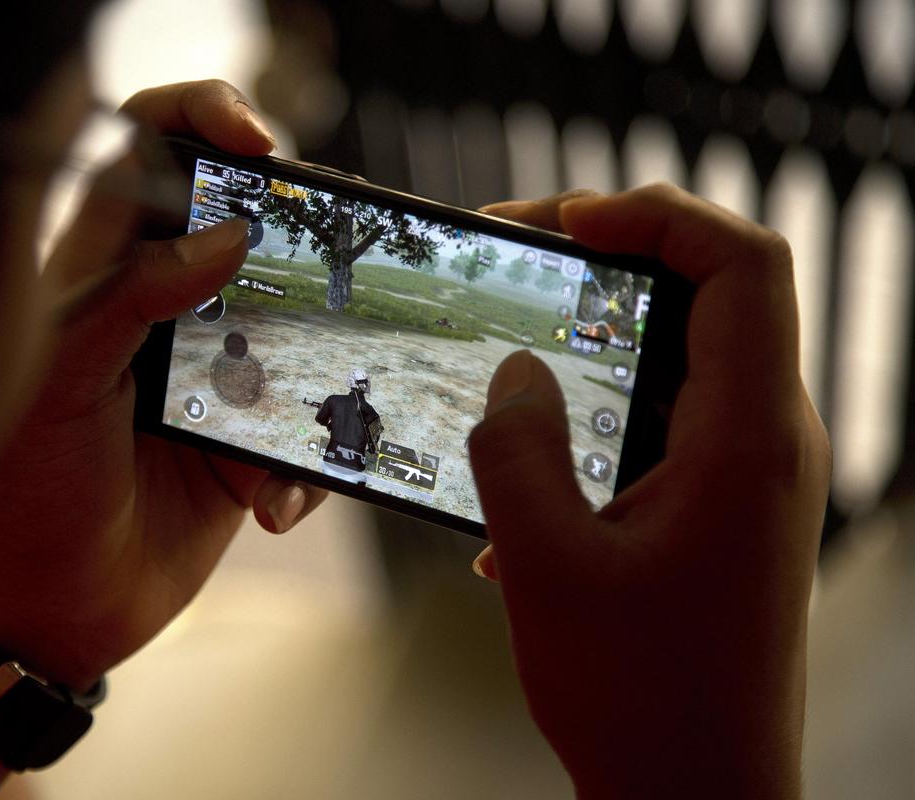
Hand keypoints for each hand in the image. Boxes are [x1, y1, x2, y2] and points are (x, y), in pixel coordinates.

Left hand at [0, 81, 325, 688]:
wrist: (36, 613)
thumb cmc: (16, 490)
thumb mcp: (55, 378)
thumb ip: (132, 295)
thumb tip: (227, 235)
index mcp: (100, 275)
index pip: (147, 156)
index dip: (201, 121)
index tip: (255, 140)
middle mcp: (164, 315)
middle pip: (250, 233)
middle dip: (300, 242)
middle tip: (333, 258)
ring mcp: (214, 380)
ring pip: (301, 333)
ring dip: (323, 370)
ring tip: (300, 420)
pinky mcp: (247, 447)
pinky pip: (310, 432)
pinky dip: (307, 470)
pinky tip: (271, 506)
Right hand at [471, 186, 829, 797]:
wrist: (696, 796)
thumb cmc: (639, 699)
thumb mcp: (545, 566)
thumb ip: (518, 451)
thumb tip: (516, 374)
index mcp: (746, 440)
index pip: (740, 265)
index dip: (654, 215)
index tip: (561, 223)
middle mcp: (765, 442)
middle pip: (714, 291)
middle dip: (615, 255)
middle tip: (521, 258)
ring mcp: (748, 474)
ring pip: (685, 352)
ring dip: (601, 333)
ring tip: (515, 341)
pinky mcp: (721, 505)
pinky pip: (666, 416)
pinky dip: (601, 406)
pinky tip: (531, 465)